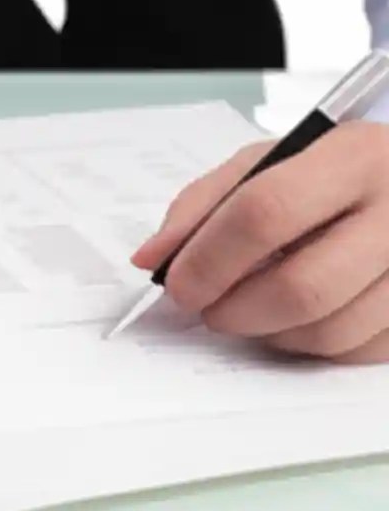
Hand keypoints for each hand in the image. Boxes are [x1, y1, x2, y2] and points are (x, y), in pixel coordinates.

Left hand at [131, 121, 388, 363]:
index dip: (209, 259)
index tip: (178, 284)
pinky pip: (356, 353)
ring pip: (330, 331)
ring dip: (268, 334)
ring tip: (250, 309)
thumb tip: (153, 259)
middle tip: (207, 308)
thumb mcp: (270, 162)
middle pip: (302, 287)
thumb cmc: (330, 173)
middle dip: (234, 310)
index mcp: (355, 157)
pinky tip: (297, 318)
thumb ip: (204, 204)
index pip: (266, 213)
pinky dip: (311, 346)